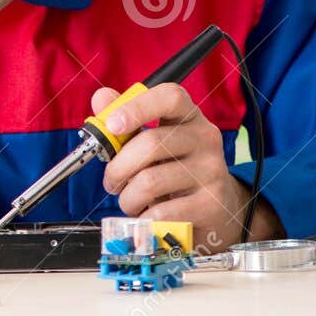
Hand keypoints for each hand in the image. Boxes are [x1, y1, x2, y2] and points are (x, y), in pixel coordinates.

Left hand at [92, 83, 282, 251]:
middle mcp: (205, 138)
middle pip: (150, 143)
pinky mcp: (212, 203)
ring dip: (128, 197)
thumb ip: (124, 118)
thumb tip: (101, 98)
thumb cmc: (174, 167)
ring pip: (150, 181)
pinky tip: (147, 215)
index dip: (137, 108)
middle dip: (117, 168)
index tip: (112, 125)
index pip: (169, 97)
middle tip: (111, 182)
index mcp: (188, 116)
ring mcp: (212, 170)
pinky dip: (144, 217)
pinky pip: (163, 212)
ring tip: (130, 201)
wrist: (214, 206)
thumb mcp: (152, 138)